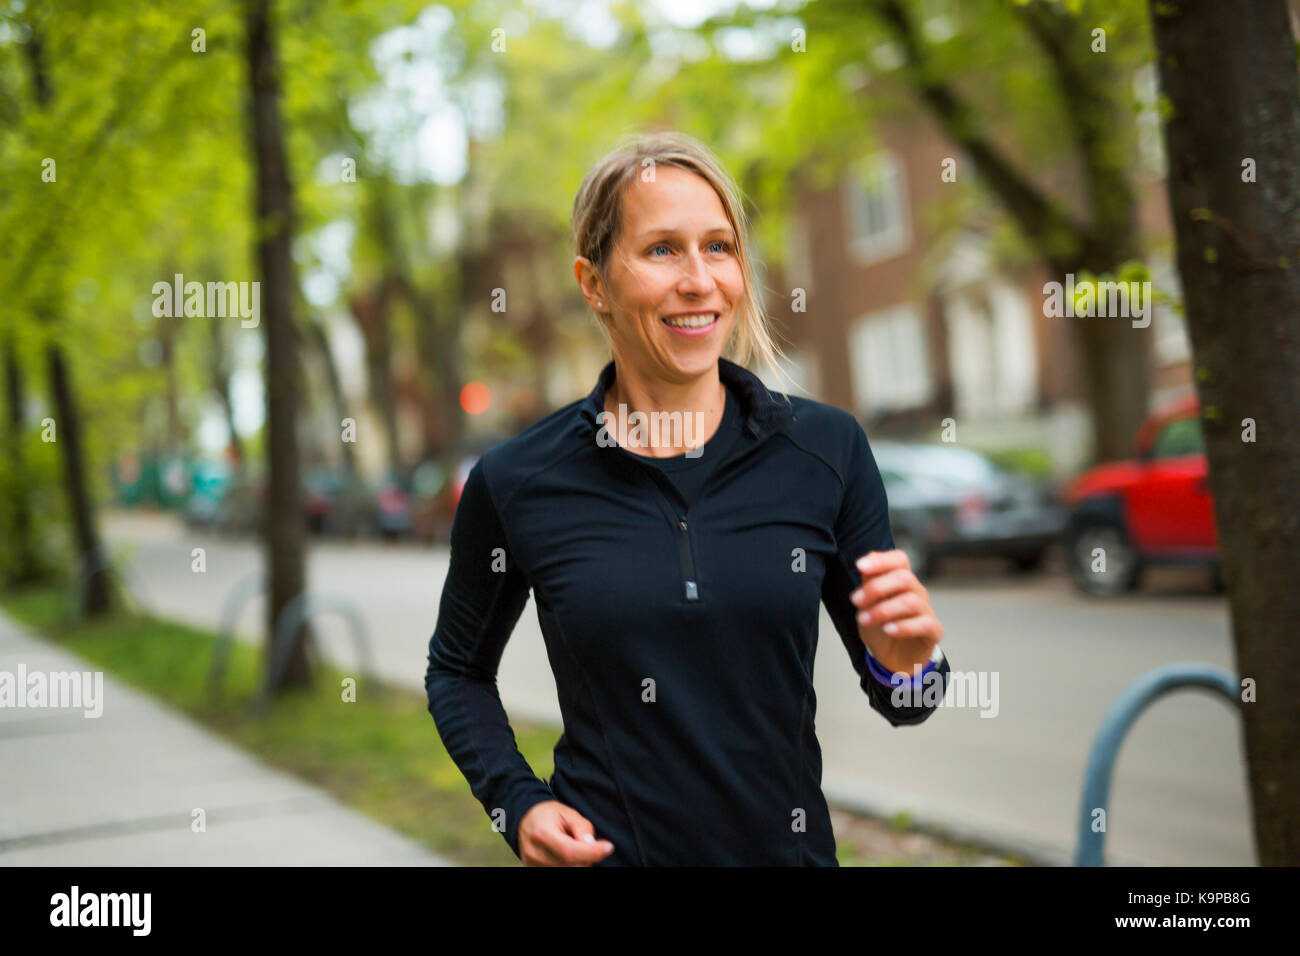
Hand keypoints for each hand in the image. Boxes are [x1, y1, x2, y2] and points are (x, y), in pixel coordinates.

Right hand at [517, 800, 614, 865]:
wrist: (525, 820)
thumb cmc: (548, 814)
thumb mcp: (568, 812)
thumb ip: (582, 827)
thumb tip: (592, 844)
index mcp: (542, 833)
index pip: (569, 851)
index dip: (592, 852)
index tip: (608, 847)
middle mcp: (535, 852)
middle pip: (572, 865)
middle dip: (586, 856)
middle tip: (584, 842)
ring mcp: (533, 864)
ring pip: (568, 870)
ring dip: (578, 862)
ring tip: (571, 846)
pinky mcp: (533, 870)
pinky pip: (560, 872)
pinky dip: (569, 865)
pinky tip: (565, 855)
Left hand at [850, 550, 942, 676]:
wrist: (892, 658)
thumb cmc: (880, 627)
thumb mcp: (867, 605)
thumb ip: (868, 582)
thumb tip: (865, 561)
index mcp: (901, 581)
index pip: (899, 560)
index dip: (881, 560)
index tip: (859, 566)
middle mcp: (916, 592)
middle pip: (904, 578)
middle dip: (876, 588)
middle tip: (855, 601)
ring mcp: (926, 611)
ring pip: (911, 601)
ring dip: (883, 610)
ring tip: (864, 620)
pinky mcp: (933, 632)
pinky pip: (925, 624)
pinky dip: (904, 626)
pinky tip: (888, 630)